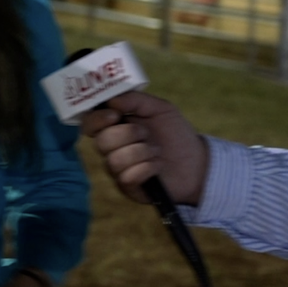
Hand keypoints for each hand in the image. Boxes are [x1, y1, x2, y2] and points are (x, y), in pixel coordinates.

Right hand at [80, 91, 207, 205]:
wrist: (197, 163)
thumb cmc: (175, 134)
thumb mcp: (160, 109)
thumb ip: (136, 100)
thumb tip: (112, 100)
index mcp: (113, 127)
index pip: (89, 123)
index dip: (97, 119)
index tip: (115, 115)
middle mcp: (110, 148)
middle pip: (101, 142)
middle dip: (128, 134)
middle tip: (146, 134)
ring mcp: (117, 169)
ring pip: (114, 160)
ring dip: (141, 152)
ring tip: (156, 151)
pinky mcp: (128, 187)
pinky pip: (127, 177)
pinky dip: (147, 168)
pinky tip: (158, 166)